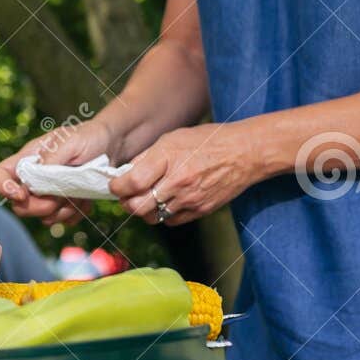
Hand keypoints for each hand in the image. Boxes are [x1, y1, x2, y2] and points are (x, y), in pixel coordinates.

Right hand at [0, 119, 117, 225]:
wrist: (113, 144)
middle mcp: (35, 177)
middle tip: (61, 198)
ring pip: (43, 217)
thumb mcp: (70, 142)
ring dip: (61, 212)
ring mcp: (50, 193)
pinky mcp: (66, 204)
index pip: (1, 174)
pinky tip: (86, 201)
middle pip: (20, 204)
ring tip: (79, 196)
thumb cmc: (89, 136)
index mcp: (29, 159)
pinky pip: (62, 221)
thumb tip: (34, 180)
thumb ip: (51, 160)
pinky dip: (74, 215)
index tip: (23, 194)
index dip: (4, 187)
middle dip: (40, 207)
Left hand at [109, 123, 256, 224]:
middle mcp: (177, 181)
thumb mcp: (172, 138)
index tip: (116, 184)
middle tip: (126, 195)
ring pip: (152, 217)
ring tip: (144, 199)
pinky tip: (165, 202)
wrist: (243, 153)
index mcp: (167, 158)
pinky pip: (170, 221)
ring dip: (143, 210)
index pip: (131, 182)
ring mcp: (189, 199)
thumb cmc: (207, 141)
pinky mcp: (200, 211)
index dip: (117, 187)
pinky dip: (162, 215)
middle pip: (138, 206)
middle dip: (126, 202)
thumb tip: (126, 172)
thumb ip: (147, 157)